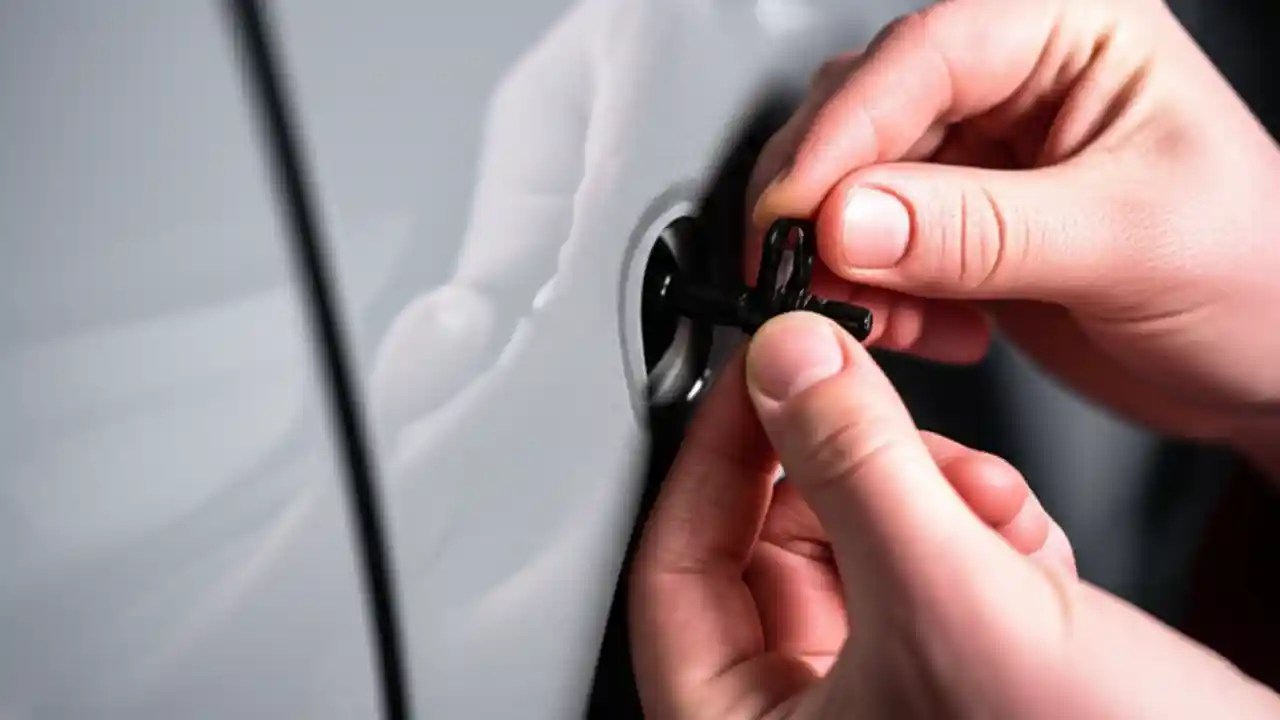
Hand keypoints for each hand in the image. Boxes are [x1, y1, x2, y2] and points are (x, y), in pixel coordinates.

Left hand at [629, 313, 1279, 718]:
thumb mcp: (950, 598)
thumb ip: (853, 465)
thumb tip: (783, 363)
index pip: (674, 572)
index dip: (711, 459)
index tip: (754, 376)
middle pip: (772, 547)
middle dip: (845, 470)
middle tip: (871, 403)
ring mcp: (886, 704)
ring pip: (860, 546)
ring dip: (924, 493)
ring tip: (980, 493)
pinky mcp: (960, 680)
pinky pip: (928, 571)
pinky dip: (975, 532)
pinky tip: (1021, 536)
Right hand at [747, 0, 1279, 475]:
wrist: (1272, 366)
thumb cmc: (1258, 275)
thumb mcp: (1126, 243)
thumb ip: (980, 230)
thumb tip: (846, 220)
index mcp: (1073, 32)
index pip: (925, 55)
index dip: (846, 132)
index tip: (795, 211)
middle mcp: (1015, 83)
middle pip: (866, 112)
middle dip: (824, 202)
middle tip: (807, 274)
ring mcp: (978, 159)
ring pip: (851, 184)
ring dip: (840, 260)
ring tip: (880, 317)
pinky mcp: (955, 229)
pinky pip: (869, 249)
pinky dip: (872, 297)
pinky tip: (924, 331)